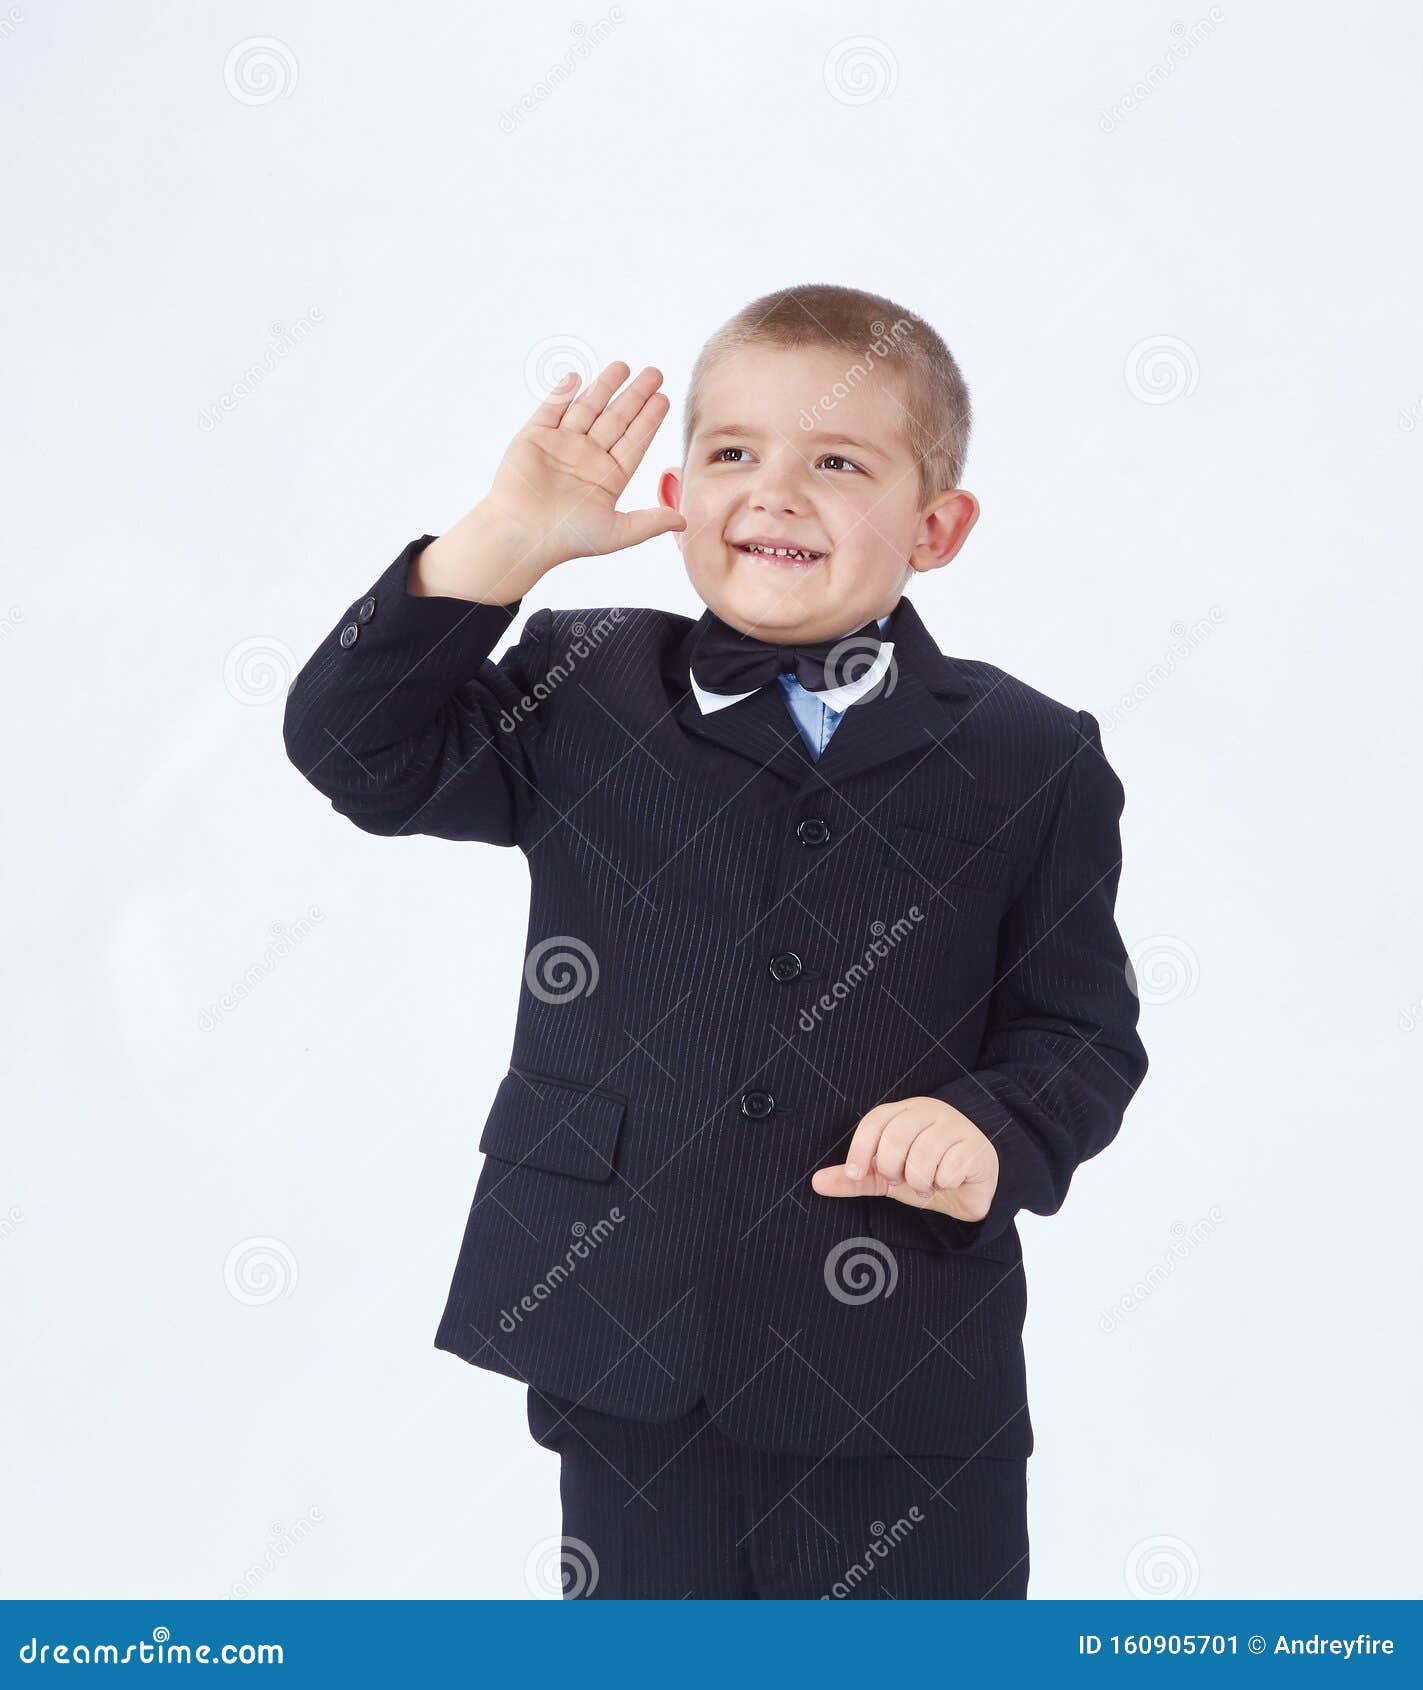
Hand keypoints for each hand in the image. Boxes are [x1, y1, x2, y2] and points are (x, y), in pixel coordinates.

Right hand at [414, 362, 686, 603]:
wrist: (520, 536)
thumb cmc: (566, 539)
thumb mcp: (616, 532)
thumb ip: (650, 522)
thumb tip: (685, 521)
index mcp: (608, 477)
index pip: (634, 441)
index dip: (649, 420)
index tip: (664, 398)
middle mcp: (587, 458)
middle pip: (616, 419)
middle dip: (635, 396)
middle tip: (654, 373)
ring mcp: (560, 445)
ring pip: (587, 409)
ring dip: (604, 387)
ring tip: (623, 366)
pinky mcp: (534, 438)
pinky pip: (551, 409)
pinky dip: (563, 393)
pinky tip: (578, 377)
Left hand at [810, 1096, 999, 1223]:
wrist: (971, 1184)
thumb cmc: (925, 1171)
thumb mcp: (885, 1176)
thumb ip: (854, 1179)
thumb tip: (817, 1182)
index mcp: (903, 1112)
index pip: (874, 1122)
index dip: (859, 1150)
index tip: (855, 1174)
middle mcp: (928, 1111)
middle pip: (896, 1139)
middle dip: (893, 1170)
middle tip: (901, 1180)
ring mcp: (954, 1126)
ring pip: (922, 1158)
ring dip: (920, 1182)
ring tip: (928, 1182)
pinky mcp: (976, 1146)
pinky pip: (948, 1170)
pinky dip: (944, 1184)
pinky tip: (950, 1180)